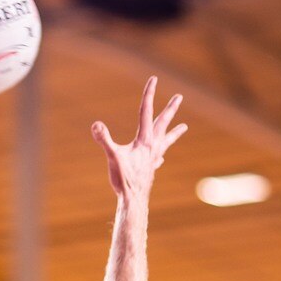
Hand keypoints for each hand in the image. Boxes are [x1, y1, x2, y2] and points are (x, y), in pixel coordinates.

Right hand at [92, 76, 186, 201]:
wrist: (134, 201)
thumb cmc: (124, 179)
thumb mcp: (112, 157)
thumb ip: (104, 139)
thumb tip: (96, 125)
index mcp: (144, 140)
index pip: (146, 111)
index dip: (149, 94)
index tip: (153, 79)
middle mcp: (152, 146)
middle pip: (163, 122)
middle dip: (170, 109)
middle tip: (179, 97)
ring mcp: (153, 158)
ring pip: (166, 140)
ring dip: (174, 131)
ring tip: (185, 126)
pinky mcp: (151, 169)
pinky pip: (159, 157)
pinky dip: (161, 153)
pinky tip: (162, 157)